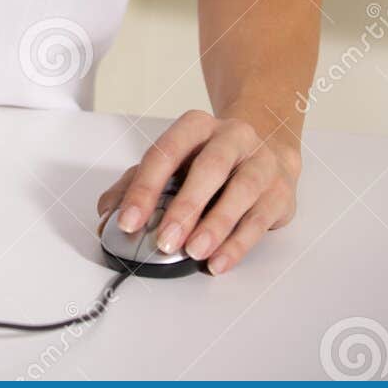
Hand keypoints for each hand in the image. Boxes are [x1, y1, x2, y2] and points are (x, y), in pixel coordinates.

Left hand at [96, 108, 300, 274]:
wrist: (269, 146)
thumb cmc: (211, 159)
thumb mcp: (174, 162)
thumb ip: (138, 184)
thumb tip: (107, 213)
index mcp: (195, 126)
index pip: (165, 153)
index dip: (144, 188)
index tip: (128, 221)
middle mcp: (231, 137)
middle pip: (208, 168)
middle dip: (184, 207)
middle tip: (164, 240)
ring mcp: (260, 161)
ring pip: (240, 191)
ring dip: (216, 225)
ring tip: (194, 252)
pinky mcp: (280, 191)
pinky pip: (260, 218)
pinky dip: (238, 243)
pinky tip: (219, 261)